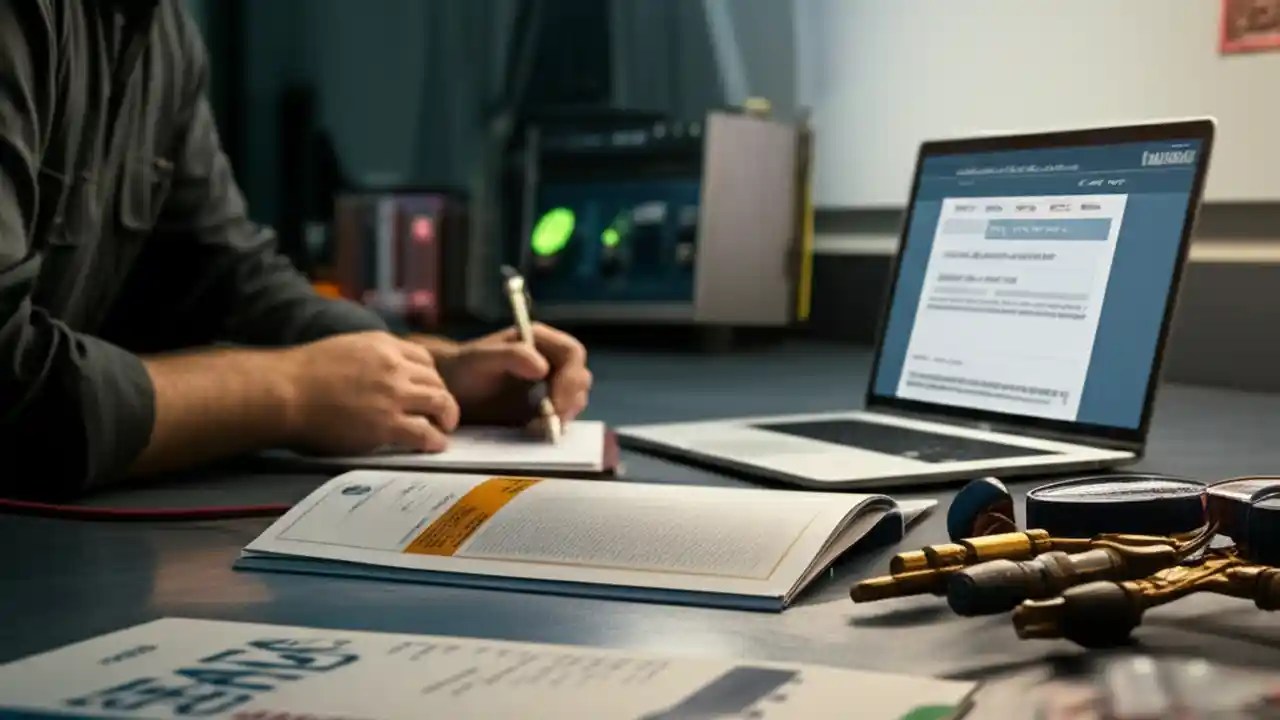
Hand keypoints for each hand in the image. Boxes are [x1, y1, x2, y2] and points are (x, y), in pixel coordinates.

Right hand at [282, 331, 459, 453]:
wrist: (284, 392)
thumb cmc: (301, 374)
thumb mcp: (344, 348)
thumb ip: (369, 357)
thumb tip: (379, 372)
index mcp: (382, 345)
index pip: (424, 359)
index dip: (430, 377)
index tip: (428, 389)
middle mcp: (394, 366)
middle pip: (436, 381)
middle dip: (442, 398)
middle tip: (442, 414)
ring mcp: (393, 395)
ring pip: (440, 404)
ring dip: (446, 418)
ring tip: (444, 429)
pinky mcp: (387, 424)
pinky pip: (424, 433)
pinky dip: (435, 440)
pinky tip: (434, 445)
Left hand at [430, 323, 591, 427]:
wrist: (449, 390)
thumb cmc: (464, 368)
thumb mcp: (481, 358)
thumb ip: (512, 356)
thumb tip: (542, 367)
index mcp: (540, 340)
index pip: (573, 353)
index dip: (571, 377)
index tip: (556, 401)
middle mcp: (550, 359)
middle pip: (580, 377)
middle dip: (571, 399)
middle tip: (553, 419)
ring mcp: (549, 384)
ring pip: (575, 398)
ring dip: (565, 414)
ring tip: (540, 426)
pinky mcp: (544, 406)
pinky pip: (562, 415)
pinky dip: (555, 424)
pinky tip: (536, 430)